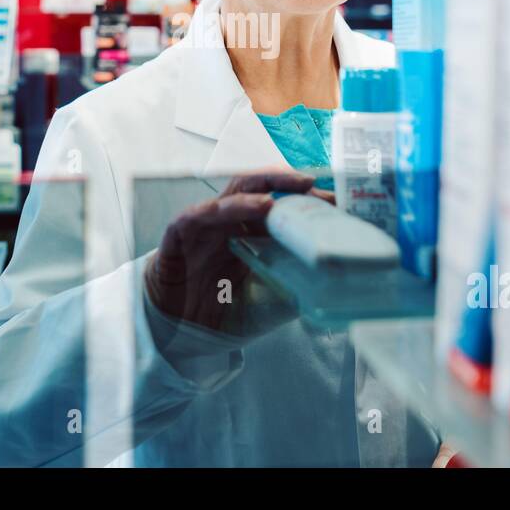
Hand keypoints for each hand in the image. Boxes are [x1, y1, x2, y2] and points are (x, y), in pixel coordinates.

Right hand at [144, 169, 315, 333]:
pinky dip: (218, 211)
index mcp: (251, 233)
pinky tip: (239, 212)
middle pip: (257, 189)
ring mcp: (204, 226)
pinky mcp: (179, 236)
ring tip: (278, 197)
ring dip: (255, 192)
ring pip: (230, 197)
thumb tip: (331, 288)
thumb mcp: (264, 301)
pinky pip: (196, 216)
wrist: (175, 328)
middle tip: (310, 182)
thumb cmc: (218, 309)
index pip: (280, 204)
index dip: (304, 199)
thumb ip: (291, 288)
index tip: (334, 201)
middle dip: (283, 181)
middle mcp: (230, 223)